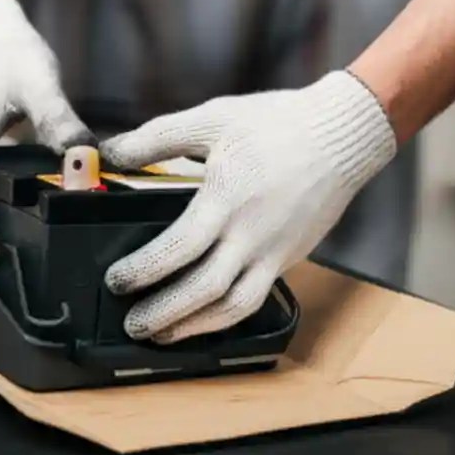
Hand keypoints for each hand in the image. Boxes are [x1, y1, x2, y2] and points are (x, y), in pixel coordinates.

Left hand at [100, 70, 396, 343]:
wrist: (343, 133)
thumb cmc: (276, 123)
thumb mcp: (211, 119)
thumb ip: (156, 137)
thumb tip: (110, 152)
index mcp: (228, 198)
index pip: (181, 247)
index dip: (145, 269)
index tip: (116, 281)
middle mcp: (253, 233)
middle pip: (206, 289)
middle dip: (165, 312)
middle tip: (133, 325)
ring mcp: (276, 251)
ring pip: (236, 306)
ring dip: (195, 327)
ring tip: (162, 336)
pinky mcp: (290, 258)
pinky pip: (255, 298)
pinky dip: (224, 317)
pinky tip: (200, 320)